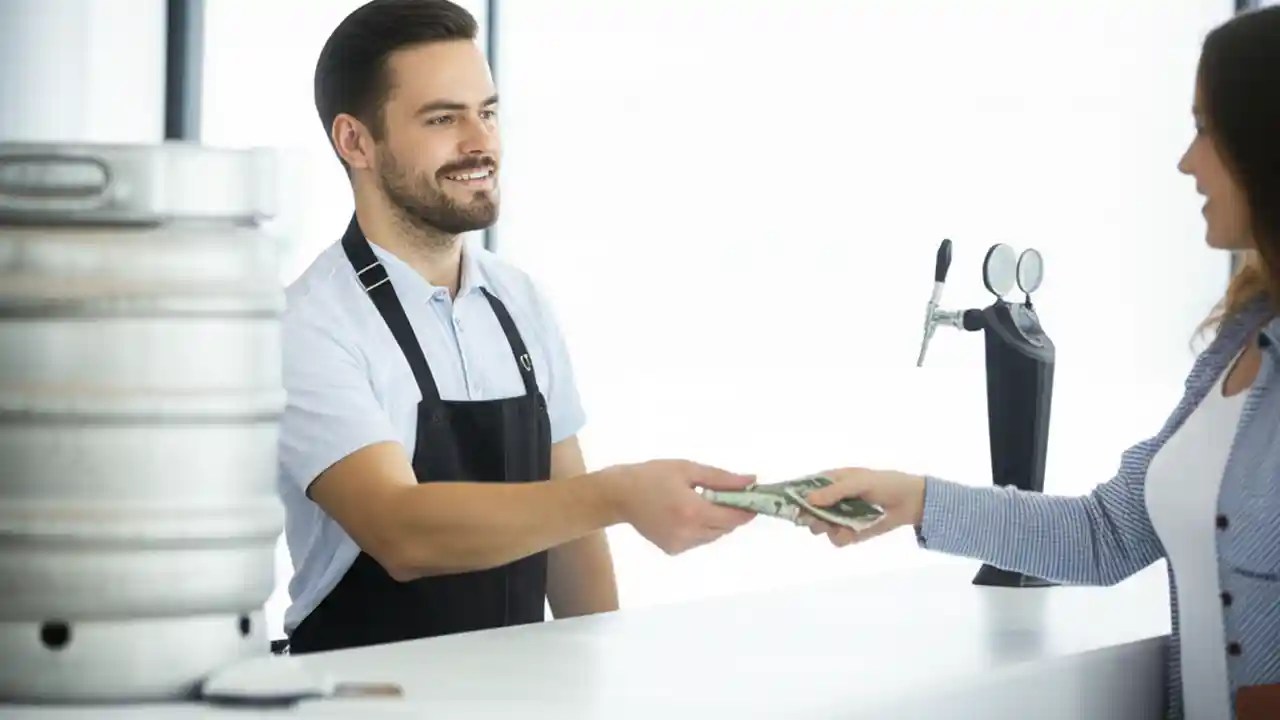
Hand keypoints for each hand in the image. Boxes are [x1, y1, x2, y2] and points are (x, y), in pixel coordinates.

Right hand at [610, 460, 755, 554]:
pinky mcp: (673, 550)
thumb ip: (721, 478)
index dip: (747, 511)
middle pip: (725, 529)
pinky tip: (687, 514)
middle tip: (726, 496)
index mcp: (694, 511)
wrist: (619, 496)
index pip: (733, 518)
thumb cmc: (652, 476)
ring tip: (701, 502)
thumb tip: (751, 480)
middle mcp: (689, 533)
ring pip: (713, 536)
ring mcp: (680, 545)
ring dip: (716, 522)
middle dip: (731, 514)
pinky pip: (698, 541)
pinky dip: (701, 529)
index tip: (755, 500)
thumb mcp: (687, 469)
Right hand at [798, 468, 925, 546]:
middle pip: (807, 511)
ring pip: (819, 527)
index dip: (794, 496)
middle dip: (809, 517)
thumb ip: (834, 491)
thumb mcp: (858, 482)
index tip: (788, 504)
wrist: (909, 502)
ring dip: (825, 528)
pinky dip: (842, 537)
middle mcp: (830, 500)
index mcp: (830, 482)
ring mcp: (839, 517)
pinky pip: (836, 540)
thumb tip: (809, 500)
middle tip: (817, 519)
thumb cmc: (883, 484)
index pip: (804, 488)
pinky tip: (852, 532)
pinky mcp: (850, 533)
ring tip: (838, 525)